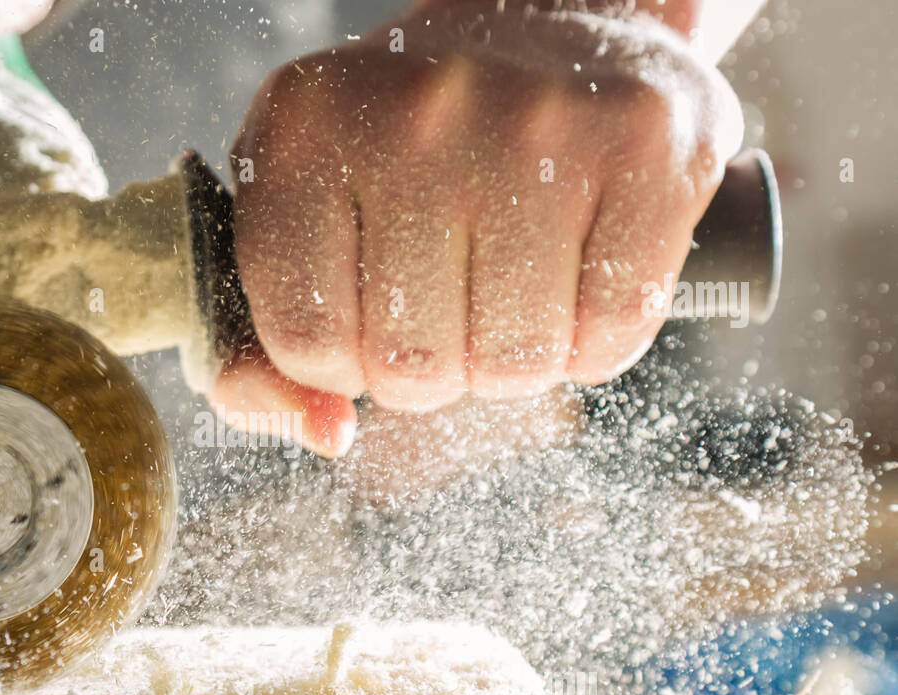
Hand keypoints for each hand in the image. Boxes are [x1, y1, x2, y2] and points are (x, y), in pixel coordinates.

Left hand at [211, 0, 743, 456]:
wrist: (553, 19)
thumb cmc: (414, 142)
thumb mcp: (304, 208)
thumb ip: (267, 341)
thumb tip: (326, 434)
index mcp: (304, 133)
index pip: (306, 343)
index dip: (343, 366)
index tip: (367, 324)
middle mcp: (416, 117)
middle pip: (410, 367)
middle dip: (432, 370)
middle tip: (451, 304)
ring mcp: (537, 125)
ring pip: (513, 364)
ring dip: (511, 360)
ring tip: (511, 288)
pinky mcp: (648, 146)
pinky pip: (610, 334)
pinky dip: (591, 343)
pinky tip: (576, 278)